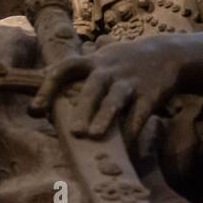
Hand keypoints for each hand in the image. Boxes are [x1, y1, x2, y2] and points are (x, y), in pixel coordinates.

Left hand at [29, 39, 182, 139]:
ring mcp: (130, 83)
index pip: (66, 68)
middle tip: (73, 131)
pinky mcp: (150, 95)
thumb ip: (77, 69)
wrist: (168, 54)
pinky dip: (131, 134)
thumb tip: (43, 79)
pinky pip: (138, 116)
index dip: (48, 86)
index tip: (34, 109)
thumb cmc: (124, 62)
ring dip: (104, 117)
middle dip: (83, 107)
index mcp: (94, 62)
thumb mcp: (101, 58)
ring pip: (115, 100)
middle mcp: (110, 70)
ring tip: (93, 135)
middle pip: (93, 86)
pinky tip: (123, 149)